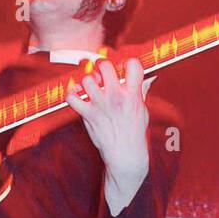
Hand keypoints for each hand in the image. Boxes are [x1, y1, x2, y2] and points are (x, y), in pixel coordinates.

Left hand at [66, 57, 149, 213]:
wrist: (125, 155)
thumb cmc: (135, 132)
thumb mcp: (142, 109)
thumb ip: (140, 90)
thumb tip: (146, 76)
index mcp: (133, 94)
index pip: (132, 64)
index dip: (127, 62)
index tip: (124, 67)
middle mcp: (116, 97)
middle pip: (104, 65)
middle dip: (102, 65)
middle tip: (103, 72)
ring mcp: (100, 105)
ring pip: (87, 79)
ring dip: (88, 79)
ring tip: (92, 85)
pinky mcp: (88, 115)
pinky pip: (72, 97)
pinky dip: (71, 93)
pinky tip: (78, 94)